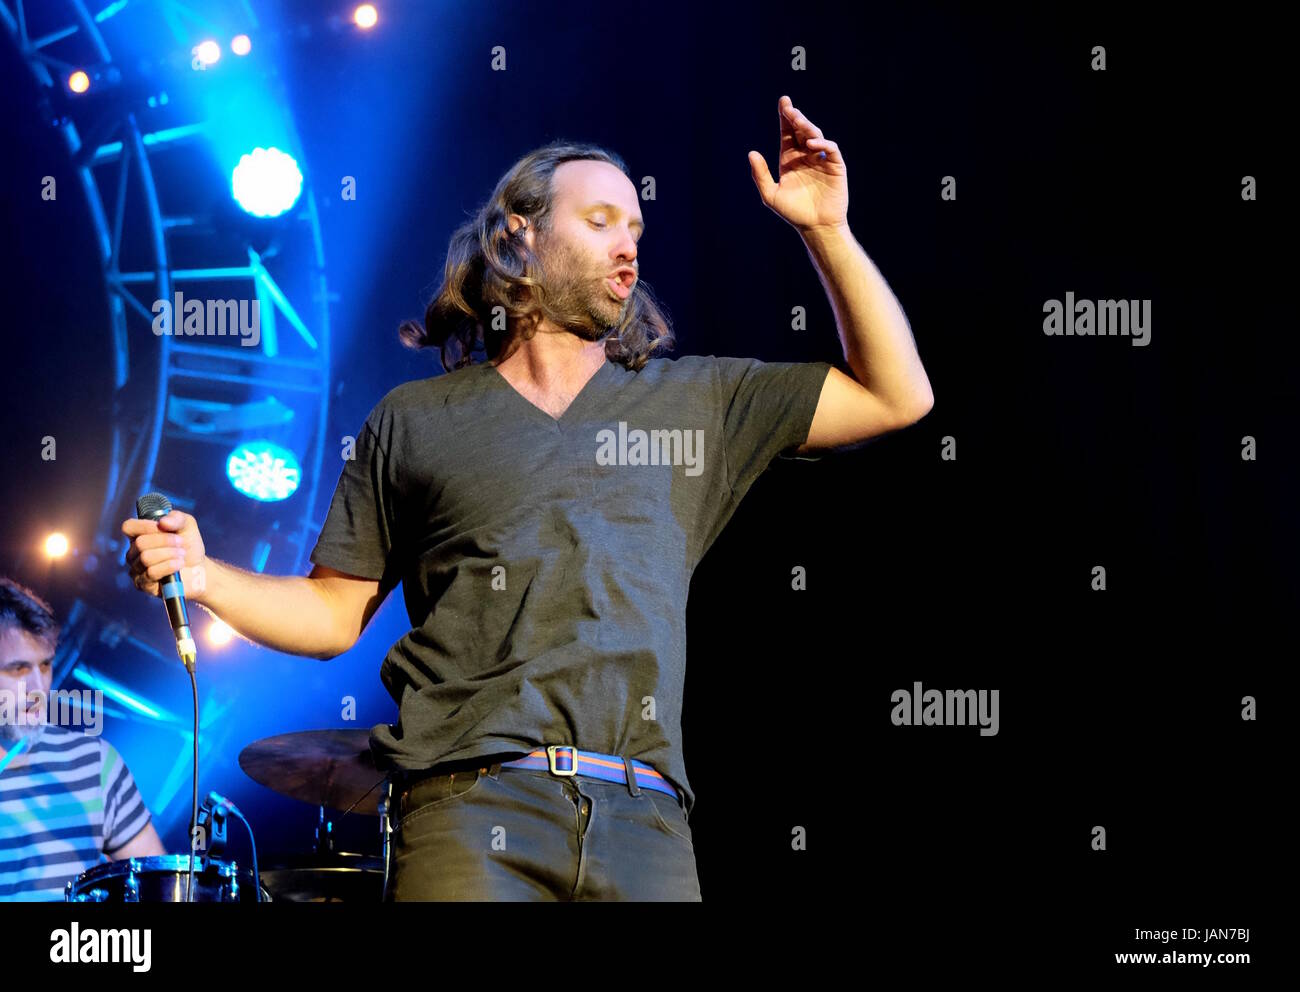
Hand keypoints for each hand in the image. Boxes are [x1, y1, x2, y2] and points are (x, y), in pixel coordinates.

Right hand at [121, 510, 208, 598]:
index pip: (129, 527)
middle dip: (165, 541)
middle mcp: (133, 552)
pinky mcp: (143, 584)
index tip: (165, 527)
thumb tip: (163, 522)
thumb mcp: (187, 526)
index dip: (146, 526)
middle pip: (140, 543)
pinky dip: (169, 566)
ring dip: (169, 554)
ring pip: (146, 558)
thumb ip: (177, 518)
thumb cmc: (189, 546)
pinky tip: (179, 564)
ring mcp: (136, 569)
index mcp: (139, 535)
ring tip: (182, 554)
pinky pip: (151, 573)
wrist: (200, 569)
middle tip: (181, 543)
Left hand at [747, 95, 847, 232]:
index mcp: (790, 160)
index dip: (785, 118)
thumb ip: (761, 175)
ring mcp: (821, 160)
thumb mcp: (771, 195)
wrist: (816, 227)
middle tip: (789, 108)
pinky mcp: (836, 166)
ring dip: (807, 127)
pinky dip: (823, 144)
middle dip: (795, 118)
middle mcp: (806, 156)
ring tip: (798, 120)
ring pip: (816, 136)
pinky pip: (831, 150)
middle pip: (801, 131)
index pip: (788, 133)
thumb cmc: (793, 213)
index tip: (783, 102)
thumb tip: (751, 153)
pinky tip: (811, 144)